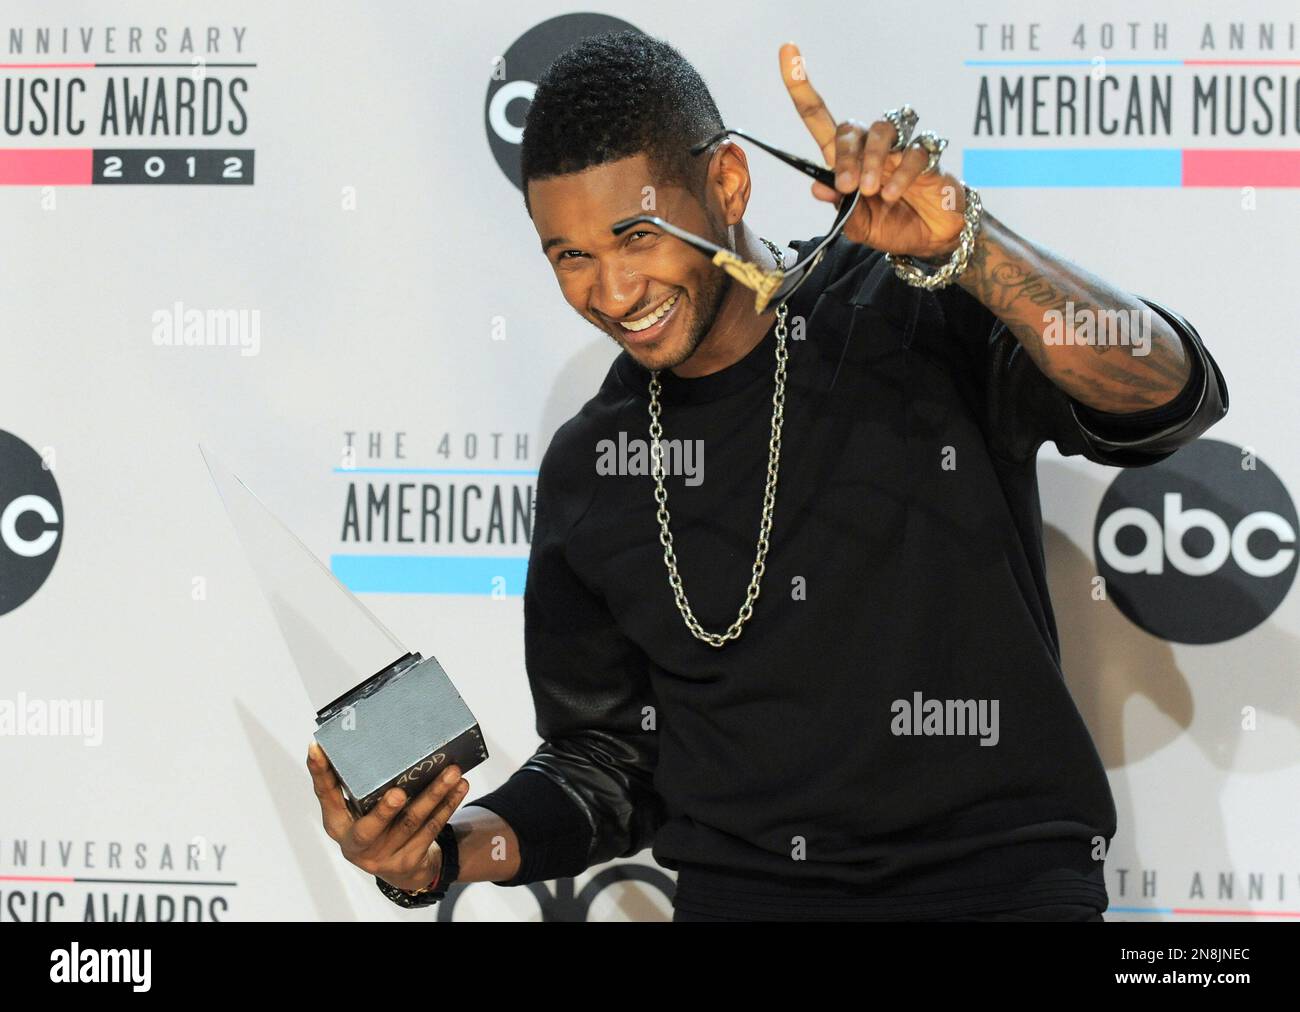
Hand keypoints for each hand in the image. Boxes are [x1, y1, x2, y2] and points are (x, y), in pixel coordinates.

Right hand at [307, 742, 469, 892]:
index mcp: (338, 824)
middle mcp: (356, 844)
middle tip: (398, 792)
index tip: (316, 748)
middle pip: (372, 827)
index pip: (326, 796)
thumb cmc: (379, 825)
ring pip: (412, 823)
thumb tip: (368, 734)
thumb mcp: (362, 811)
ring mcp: (383, 856)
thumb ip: (362, 785)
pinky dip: (448, 805)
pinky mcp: (409, 860)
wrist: (403, 870)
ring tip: (452, 771)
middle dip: (385, 810)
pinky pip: (431, 829)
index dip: (320, 773)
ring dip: (434, 795)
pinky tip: (460, 786)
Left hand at [779, 42, 966, 259]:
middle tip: (847, 185)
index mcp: (845, 162)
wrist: (930, 238)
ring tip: (872, 190)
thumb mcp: (859, 226)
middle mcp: (869, 149)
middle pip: (850, 128)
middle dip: (845, 154)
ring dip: (872, 160)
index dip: (802, 87)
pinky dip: (901, 175)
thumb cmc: (892, 226)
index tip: (788, 53)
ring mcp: (898, 150)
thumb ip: (841, 208)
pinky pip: (914, 153)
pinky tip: (892, 194)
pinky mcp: (926, 156)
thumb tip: (818, 187)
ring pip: (882, 132)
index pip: (818, 119)